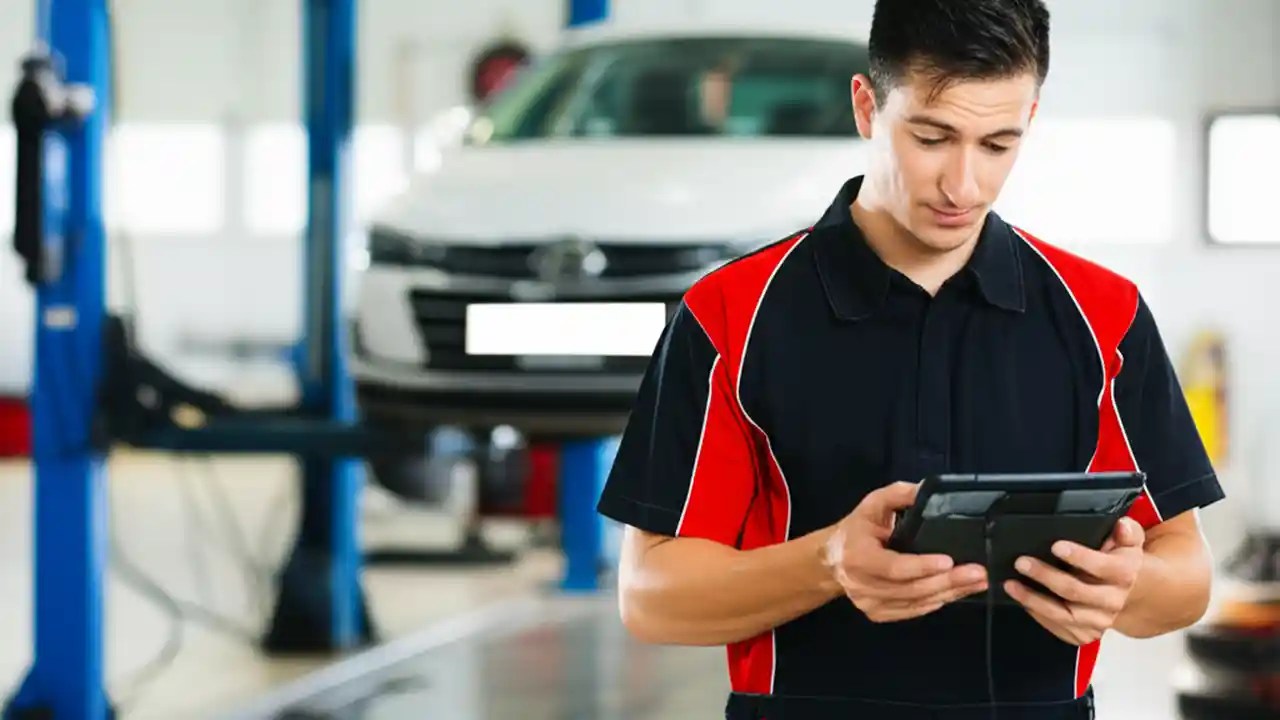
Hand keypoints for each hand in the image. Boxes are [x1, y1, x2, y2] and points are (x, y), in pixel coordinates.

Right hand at [825, 481, 987, 622]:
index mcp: (858, 556)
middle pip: (910, 589)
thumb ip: (899, 495)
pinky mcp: (878, 614)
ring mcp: (870, 604)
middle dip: (947, 582)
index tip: (949, 560)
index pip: (893, 567)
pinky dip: (937, 602)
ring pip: (915, 603)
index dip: (921, 566)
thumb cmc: (857, 528)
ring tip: (977, 582)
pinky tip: (956, 593)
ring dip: (950, 593)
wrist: (832, 559)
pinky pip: (913, 612)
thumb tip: (927, 489)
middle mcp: (862, 585)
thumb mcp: (873, 504)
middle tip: (978, 573)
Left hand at [1005, 517, 1145, 645]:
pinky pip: (1058, 627)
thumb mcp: (1130, 544)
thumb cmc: (1123, 565)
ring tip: (1011, 585)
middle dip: (1045, 576)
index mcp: (1123, 575)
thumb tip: (1121, 525)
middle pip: (1075, 590)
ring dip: (1033, 599)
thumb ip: (1127, 531)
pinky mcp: (1086, 634)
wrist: (1133, 598)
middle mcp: (1112, 601)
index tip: (1056, 546)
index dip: (1078, 556)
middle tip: (1021, 562)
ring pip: (1062, 614)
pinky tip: (1023, 601)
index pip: (1100, 566)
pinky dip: (1038, 614)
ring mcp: (1098, 621)